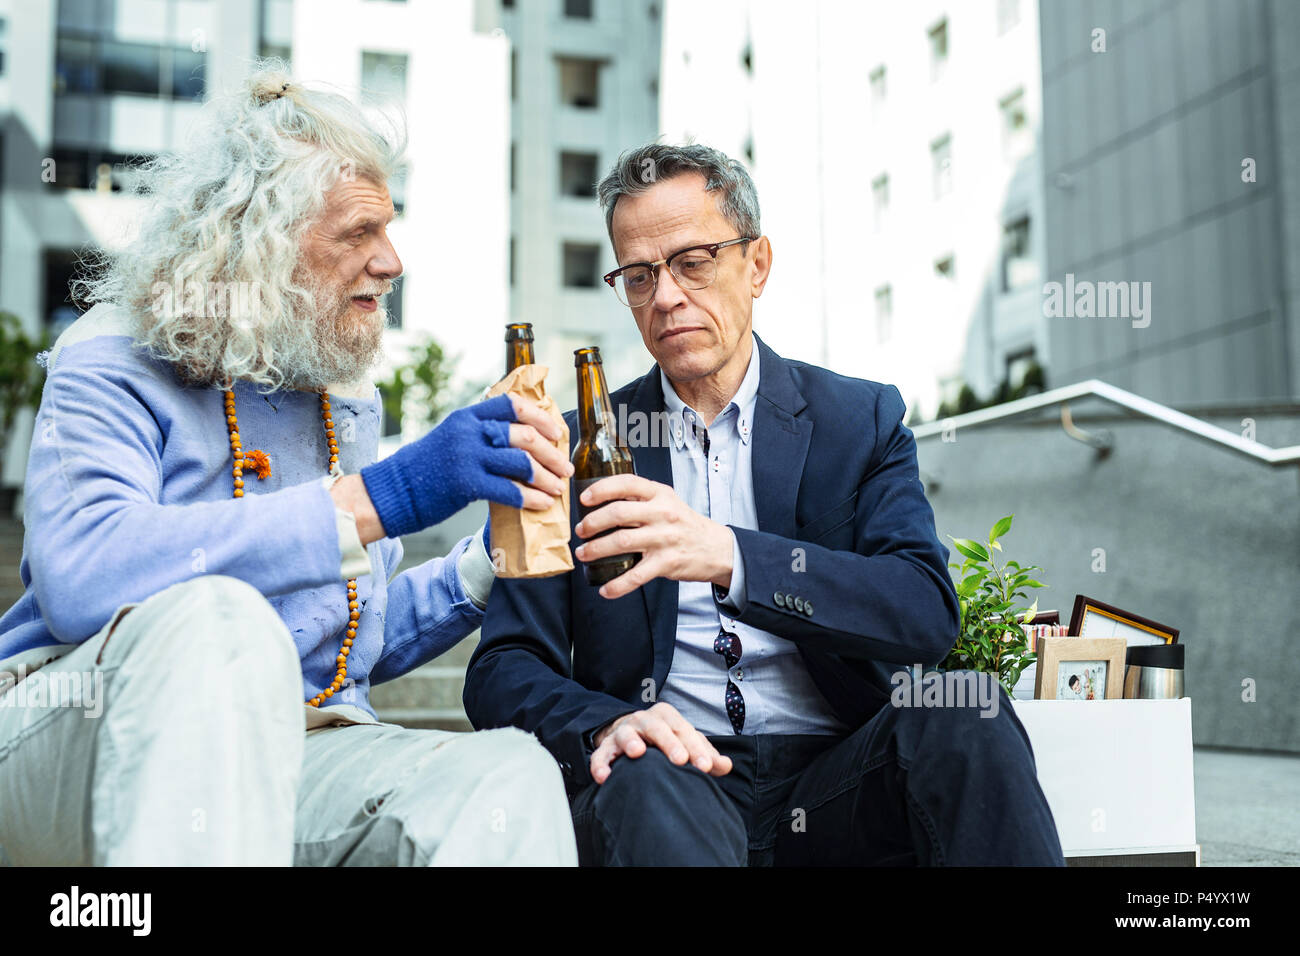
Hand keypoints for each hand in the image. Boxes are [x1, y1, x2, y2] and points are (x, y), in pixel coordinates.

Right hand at [358, 394, 571, 539]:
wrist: (390, 491)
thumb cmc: (424, 469)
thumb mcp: (450, 439)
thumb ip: (478, 436)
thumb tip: (517, 444)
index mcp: (466, 416)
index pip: (512, 404)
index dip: (540, 416)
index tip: (556, 432)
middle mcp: (468, 431)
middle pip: (524, 434)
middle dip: (551, 453)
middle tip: (565, 468)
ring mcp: (466, 456)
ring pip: (520, 462)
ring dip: (546, 477)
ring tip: (558, 489)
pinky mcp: (465, 484)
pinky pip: (508, 489)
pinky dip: (530, 498)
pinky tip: (541, 505)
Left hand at [573, 474, 732, 599]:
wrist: (716, 548)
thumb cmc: (685, 524)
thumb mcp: (667, 502)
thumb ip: (641, 498)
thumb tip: (603, 499)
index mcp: (660, 494)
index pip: (626, 483)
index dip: (601, 489)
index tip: (584, 498)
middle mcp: (662, 514)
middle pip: (618, 513)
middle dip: (592, 522)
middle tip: (581, 530)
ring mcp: (664, 539)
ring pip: (621, 542)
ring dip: (595, 549)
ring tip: (584, 553)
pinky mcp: (666, 563)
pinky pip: (636, 576)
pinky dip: (617, 585)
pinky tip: (605, 590)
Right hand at [589, 702, 732, 783]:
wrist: (628, 734)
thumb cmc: (663, 741)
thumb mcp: (685, 744)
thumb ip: (705, 755)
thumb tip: (726, 765)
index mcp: (667, 717)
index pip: (684, 730)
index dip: (696, 748)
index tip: (706, 767)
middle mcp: (644, 720)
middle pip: (657, 727)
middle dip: (669, 743)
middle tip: (681, 761)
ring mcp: (623, 731)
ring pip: (626, 734)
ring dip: (632, 742)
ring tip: (638, 754)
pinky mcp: (605, 747)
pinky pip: (601, 755)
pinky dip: (601, 764)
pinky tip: (605, 777)